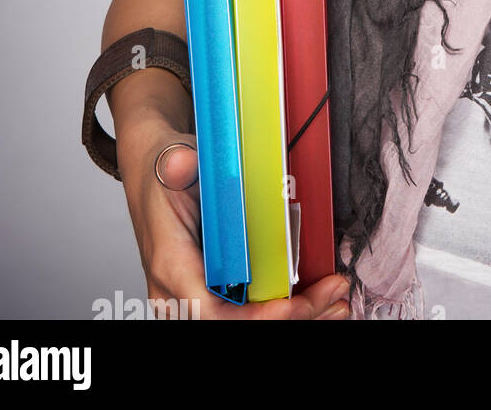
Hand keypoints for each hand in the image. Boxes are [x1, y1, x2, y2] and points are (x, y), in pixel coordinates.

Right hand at [116, 114, 350, 319]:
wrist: (154, 175)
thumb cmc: (162, 177)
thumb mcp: (169, 163)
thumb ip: (178, 166)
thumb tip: (182, 163)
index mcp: (172, 265)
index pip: (210, 312)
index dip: (252, 318)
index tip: (290, 307)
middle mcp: (181, 292)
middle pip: (236, 325)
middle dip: (290, 318)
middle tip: (333, 298)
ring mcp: (198, 295)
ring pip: (245, 322)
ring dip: (296, 317)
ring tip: (336, 304)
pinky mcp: (216, 289)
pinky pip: (248, 311)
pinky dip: (286, 309)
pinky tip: (317, 300)